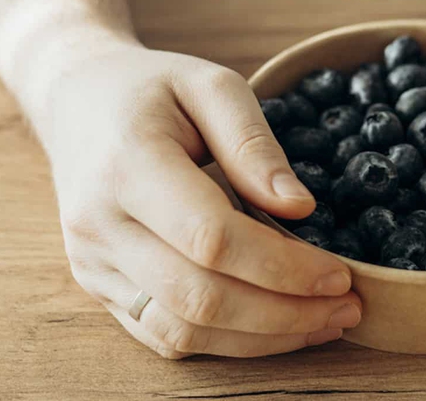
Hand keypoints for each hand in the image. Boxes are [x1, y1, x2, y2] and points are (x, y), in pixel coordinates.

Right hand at [40, 42, 359, 358]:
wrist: (77, 102)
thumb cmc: (151, 89)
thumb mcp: (210, 84)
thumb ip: (254, 143)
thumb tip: (301, 208)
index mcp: (128, 165)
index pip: (212, 238)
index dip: (283, 267)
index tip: (340, 274)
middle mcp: (99, 223)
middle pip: (198, 297)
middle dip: (284, 314)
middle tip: (347, 309)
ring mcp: (92, 261)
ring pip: (180, 330)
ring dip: (261, 339)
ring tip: (324, 323)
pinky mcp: (98, 284)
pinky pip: (162, 334)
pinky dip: (226, 342)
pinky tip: (275, 327)